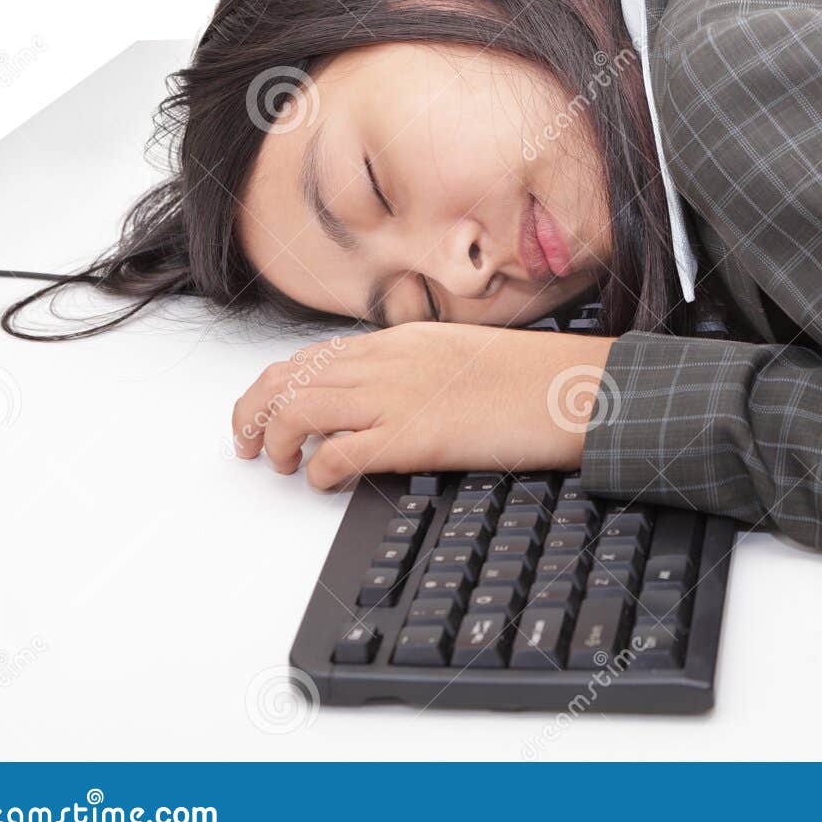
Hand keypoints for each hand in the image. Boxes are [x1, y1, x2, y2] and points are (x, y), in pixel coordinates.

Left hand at [230, 322, 618, 488]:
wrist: (574, 389)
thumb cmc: (536, 378)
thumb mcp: (465, 357)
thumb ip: (420, 370)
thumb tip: (392, 399)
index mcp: (402, 341)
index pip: (314, 356)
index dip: (276, 385)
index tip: (266, 410)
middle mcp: (388, 362)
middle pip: (289, 378)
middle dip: (254, 411)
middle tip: (247, 443)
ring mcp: (397, 397)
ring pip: (297, 410)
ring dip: (275, 441)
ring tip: (279, 464)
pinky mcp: (411, 436)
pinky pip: (337, 453)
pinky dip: (319, 471)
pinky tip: (327, 481)